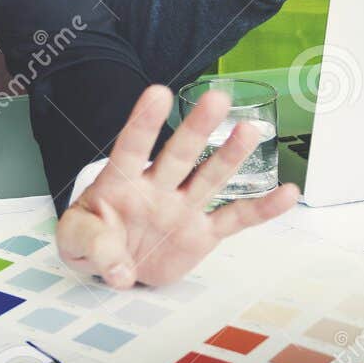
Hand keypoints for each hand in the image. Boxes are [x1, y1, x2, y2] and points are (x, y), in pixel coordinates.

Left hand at [56, 85, 297, 288]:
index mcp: (120, 183)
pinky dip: (261, 209)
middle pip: (178, 154)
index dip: (145, 121)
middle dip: (197, 128)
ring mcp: (181, 208)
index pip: (131, 146)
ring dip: (230, 156)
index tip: (159, 93)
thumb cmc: (91, 239)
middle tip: (217, 97)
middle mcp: (156, 187)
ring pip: (209, 177)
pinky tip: (287, 193)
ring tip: (250, 129)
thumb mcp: (76, 241)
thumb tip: (118, 269)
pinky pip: (234, 219)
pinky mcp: (201, 234)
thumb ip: (94, 247)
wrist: (112, 265)